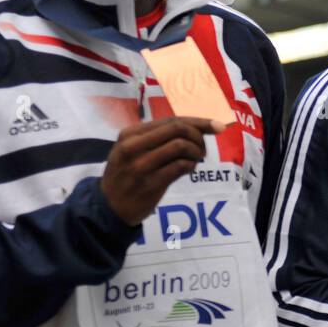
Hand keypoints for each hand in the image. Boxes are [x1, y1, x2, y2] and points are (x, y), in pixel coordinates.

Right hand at [100, 117, 226, 225]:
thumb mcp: (132, 150)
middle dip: (199, 135)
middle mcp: (133, 146)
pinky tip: (188, 169)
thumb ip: (157, 138)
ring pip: (180, 146)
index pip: (171, 120)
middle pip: (177, 129)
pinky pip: (180, 167)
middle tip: (202, 148)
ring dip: (196, 152)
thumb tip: (196, 127)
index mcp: (130, 134)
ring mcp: (141, 165)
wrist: (109, 207)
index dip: (198, 121)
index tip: (218, 125)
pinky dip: (190, 166)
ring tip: (195, 159)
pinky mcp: (150, 183)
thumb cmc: (126, 174)